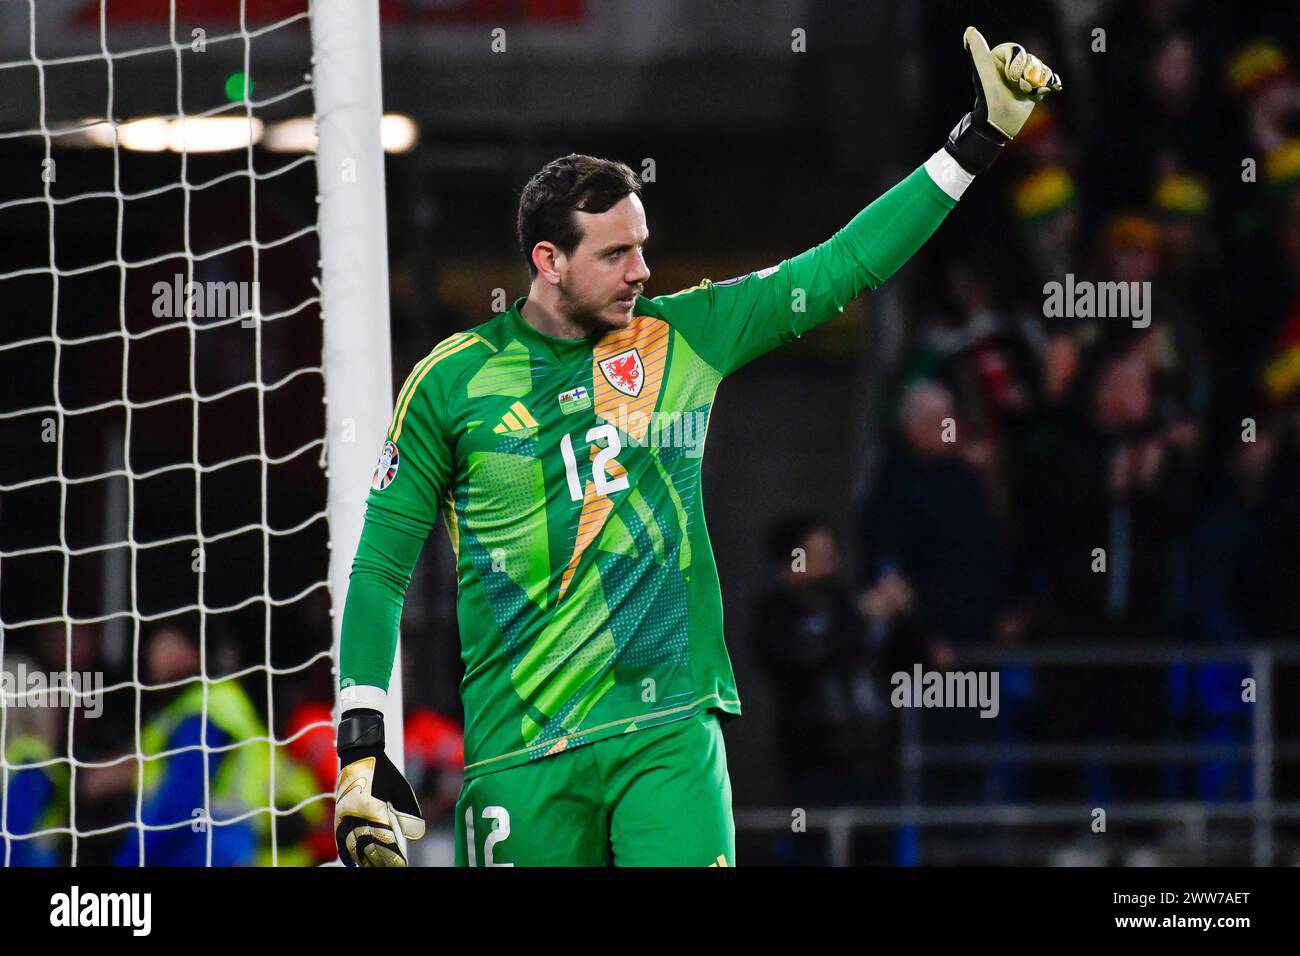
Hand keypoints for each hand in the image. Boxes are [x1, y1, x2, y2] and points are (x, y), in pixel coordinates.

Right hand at [334, 709, 425, 866]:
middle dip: (381, 860)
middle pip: (368, 847)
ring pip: (353, 847)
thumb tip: (414, 835)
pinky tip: (355, 862)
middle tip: (392, 866)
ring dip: (365, 859)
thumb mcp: (402, 789)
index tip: (401, 864)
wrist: (359, 755)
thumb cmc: (384, 772)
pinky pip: (341, 840)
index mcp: (373, 808)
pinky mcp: (339, 817)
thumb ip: (408, 813)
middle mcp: (356, 815)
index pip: (384, 840)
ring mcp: (345, 817)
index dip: (393, 855)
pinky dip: (348, 853)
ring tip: (376, 866)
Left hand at [945, 25, 1062, 173]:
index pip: (1016, 51)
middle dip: (1028, 72)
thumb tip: (969, 32)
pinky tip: (1039, 93)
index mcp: (998, 60)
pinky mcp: (1033, 87)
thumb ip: (978, 51)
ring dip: (1037, 81)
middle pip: (1030, 59)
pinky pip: (1048, 77)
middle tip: (1019, 87)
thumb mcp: (984, 71)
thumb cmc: (990, 98)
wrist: (999, 123)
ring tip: (1027, 93)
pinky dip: (1047, 85)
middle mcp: (1010, 66)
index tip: (1011, 77)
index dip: (1018, 63)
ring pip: (1040, 67)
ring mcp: (1022, 77)